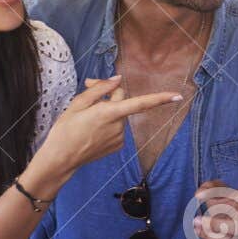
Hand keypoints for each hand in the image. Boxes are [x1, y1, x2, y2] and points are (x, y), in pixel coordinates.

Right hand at [30, 78, 181, 192]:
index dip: (160, 99)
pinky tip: (91, 130)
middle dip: (109, 93)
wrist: (60, 159)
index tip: (177, 96)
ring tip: (85, 116)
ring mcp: (119, 138)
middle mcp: (118, 126)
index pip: (140, 103)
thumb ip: (100, 89)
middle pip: (122, 101)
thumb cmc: (65, 130)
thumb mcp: (77, 104)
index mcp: (109, 113)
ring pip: (118, 115)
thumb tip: (117, 79)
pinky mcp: (117, 146)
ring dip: (107, 110)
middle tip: (88, 86)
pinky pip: (116, 128)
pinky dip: (107, 124)